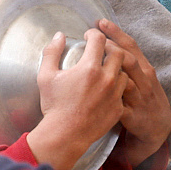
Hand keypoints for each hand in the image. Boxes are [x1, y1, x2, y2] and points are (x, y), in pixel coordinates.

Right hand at [28, 29, 128, 169]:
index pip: (99, 39)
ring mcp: (115, 94)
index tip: (89, 36)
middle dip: (110, 47)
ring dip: (116, 68)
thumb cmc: (54, 106)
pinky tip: (107, 89)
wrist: (65, 135)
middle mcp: (106, 78)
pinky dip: (117, 87)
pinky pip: (123, 91)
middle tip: (101, 51)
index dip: (94, 34)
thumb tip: (59, 36)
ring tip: (106, 70)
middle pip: (118, 52)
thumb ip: (52, 52)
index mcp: (89, 67)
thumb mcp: (46, 76)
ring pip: (124, 71)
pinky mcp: (118, 108)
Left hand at [99, 19, 170, 166]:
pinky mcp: (132, 116)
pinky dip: (106, 99)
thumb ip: (127, 61)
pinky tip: (91, 93)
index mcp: (145, 68)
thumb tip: (106, 42)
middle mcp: (144, 81)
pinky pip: (119, 106)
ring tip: (89, 63)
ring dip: (107, 72)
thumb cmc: (145, 96)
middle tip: (89, 38)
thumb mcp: (142, 76)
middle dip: (109, 47)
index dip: (116, 32)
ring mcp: (139, 98)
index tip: (100, 22)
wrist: (158, 127)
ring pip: (125, 81)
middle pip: (128, 59)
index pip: (131, 45)